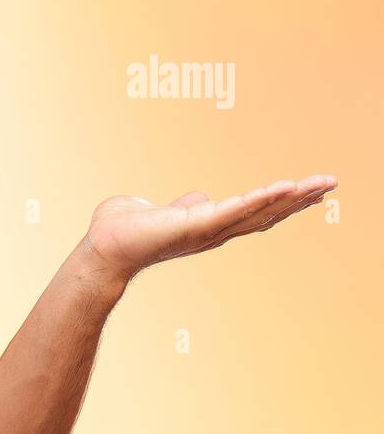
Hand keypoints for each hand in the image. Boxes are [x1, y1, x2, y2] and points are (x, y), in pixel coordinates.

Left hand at [82, 173, 338, 284]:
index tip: (307, 189)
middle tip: (331, 184)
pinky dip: (262, 198)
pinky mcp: (198, 224)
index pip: (253, 212)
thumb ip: (183, 205)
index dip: (281, 201)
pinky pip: (237, 209)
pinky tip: (286, 187)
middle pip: (266, 213)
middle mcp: (214, 231)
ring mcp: (209, 230)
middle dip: (300, 199)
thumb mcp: (160, 211)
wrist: (103, 249)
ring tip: (322, 184)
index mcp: (208, 225)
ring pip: (260, 211)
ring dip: (292, 197)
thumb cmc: (124, 232)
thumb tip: (199, 197)